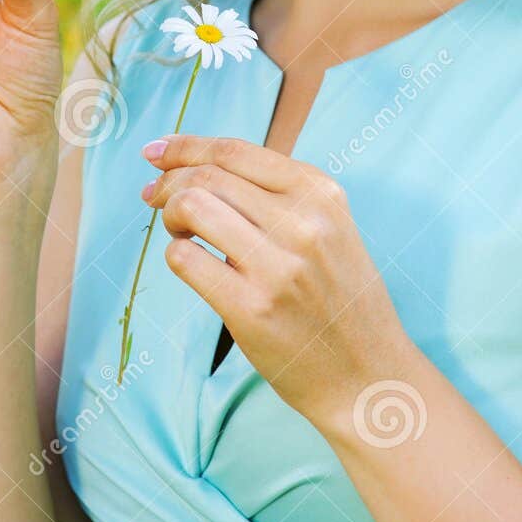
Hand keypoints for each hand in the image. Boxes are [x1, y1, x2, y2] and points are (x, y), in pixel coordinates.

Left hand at [140, 134, 407, 430]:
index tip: (156, 151)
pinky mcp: (251, 309)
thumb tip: (202, 165)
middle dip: (168, 181)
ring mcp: (277, 266)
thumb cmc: (341, 302)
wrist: (367, 375)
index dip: (186, 146)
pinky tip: (190, 263)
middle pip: (208, 176)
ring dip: (170, 215)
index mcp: (321, 194)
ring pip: (192, 207)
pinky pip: (186, 259)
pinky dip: (175, 254)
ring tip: (179, 232)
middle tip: (153, 196)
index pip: (235, 151)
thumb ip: (282, 195)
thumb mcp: (332, 230)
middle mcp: (303, 222)